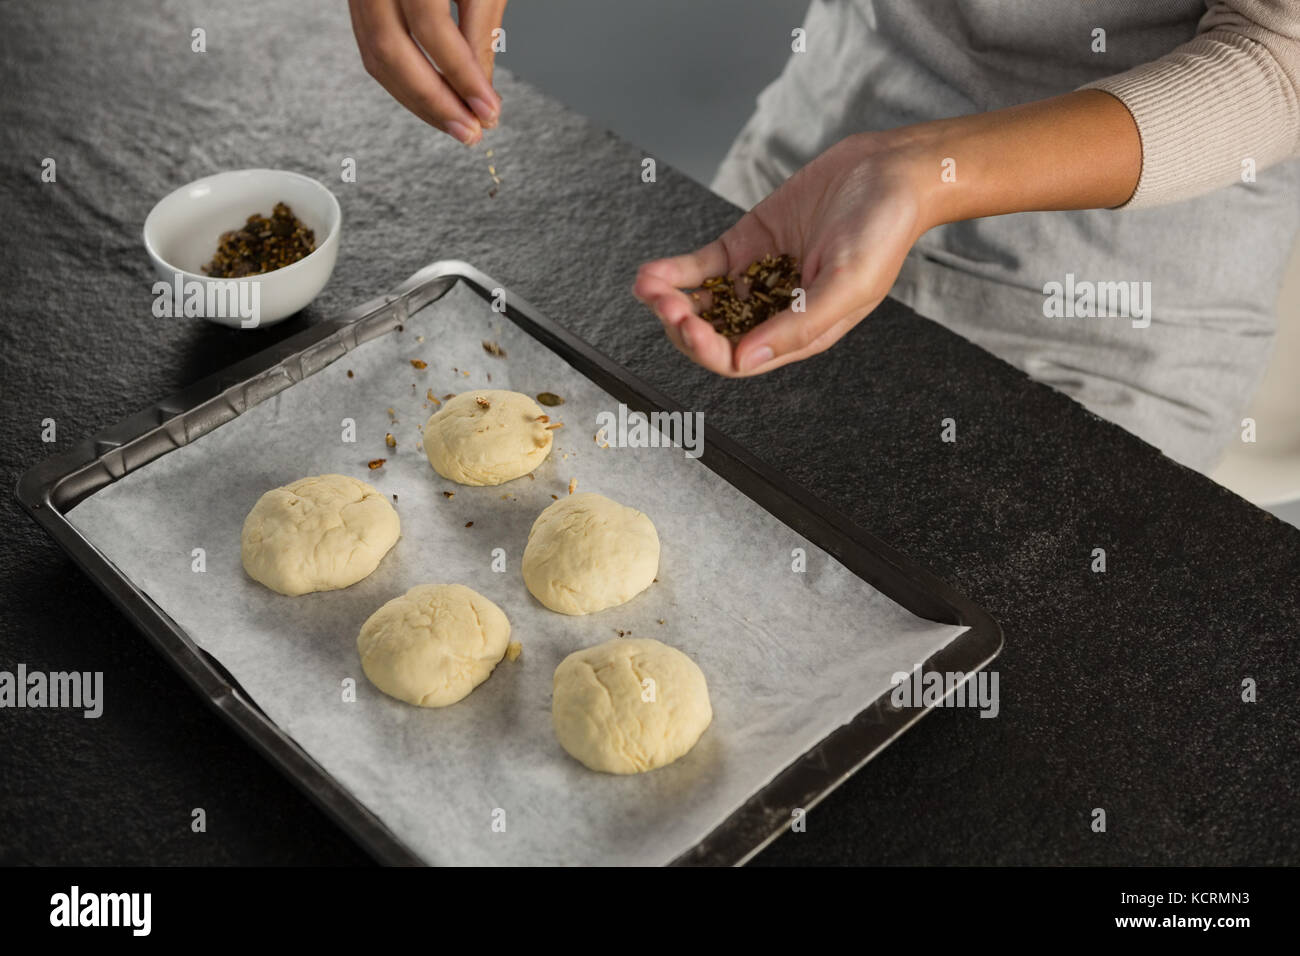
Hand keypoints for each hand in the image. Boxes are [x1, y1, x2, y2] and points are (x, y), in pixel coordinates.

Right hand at [348, 0, 506, 144]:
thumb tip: (483, 94)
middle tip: (469, 132)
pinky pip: (371, 49)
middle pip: (391, 50)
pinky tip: (431, 100)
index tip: (489, 111)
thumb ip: (480, 32)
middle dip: (433, 102)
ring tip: (455, 124)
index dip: (461, 76)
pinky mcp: (358, 1)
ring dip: (416, 101)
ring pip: (376, 57)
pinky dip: (403, 82)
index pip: (431, 29)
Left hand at [634, 133, 928, 376]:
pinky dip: (675, 271)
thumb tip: (747, 359)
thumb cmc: (884, 229)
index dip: (708, 349)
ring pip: (702, 304)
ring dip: (670, 301)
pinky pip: (701, 268)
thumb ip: (799, 326)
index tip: (689, 325)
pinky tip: (651, 272)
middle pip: (713, 336)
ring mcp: (756, 278)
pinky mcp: (746, 245)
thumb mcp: (848, 284)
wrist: (889, 170)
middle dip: (682, 325)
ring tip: (647, 287)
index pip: (740, 359)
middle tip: (664, 302)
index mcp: (801, 332)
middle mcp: (774, 311)